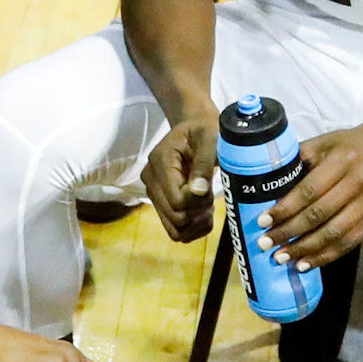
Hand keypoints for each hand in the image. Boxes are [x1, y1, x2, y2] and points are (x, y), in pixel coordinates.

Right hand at [147, 116, 221, 240]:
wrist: (195, 129)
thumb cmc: (204, 130)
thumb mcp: (210, 138)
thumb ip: (204, 163)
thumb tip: (198, 192)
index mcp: (160, 162)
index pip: (177, 201)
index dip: (199, 200)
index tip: (209, 186)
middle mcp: (151, 181)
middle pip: (176, 218)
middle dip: (199, 212)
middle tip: (210, 195)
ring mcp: (155, 195)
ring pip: (175, 231)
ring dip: (197, 223)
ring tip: (208, 204)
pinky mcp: (162, 205)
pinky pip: (177, 233)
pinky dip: (195, 228)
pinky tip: (203, 211)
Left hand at [269, 115, 362, 263]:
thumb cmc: (347, 146)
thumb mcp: (322, 143)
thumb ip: (297, 160)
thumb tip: (265, 184)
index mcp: (343, 159)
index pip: (310, 189)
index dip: (286, 208)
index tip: (264, 220)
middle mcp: (360, 181)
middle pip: (320, 214)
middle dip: (289, 232)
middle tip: (265, 243)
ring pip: (335, 233)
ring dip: (305, 249)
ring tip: (282, 257)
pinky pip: (349, 243)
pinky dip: (325, 256)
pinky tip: (305, 262)